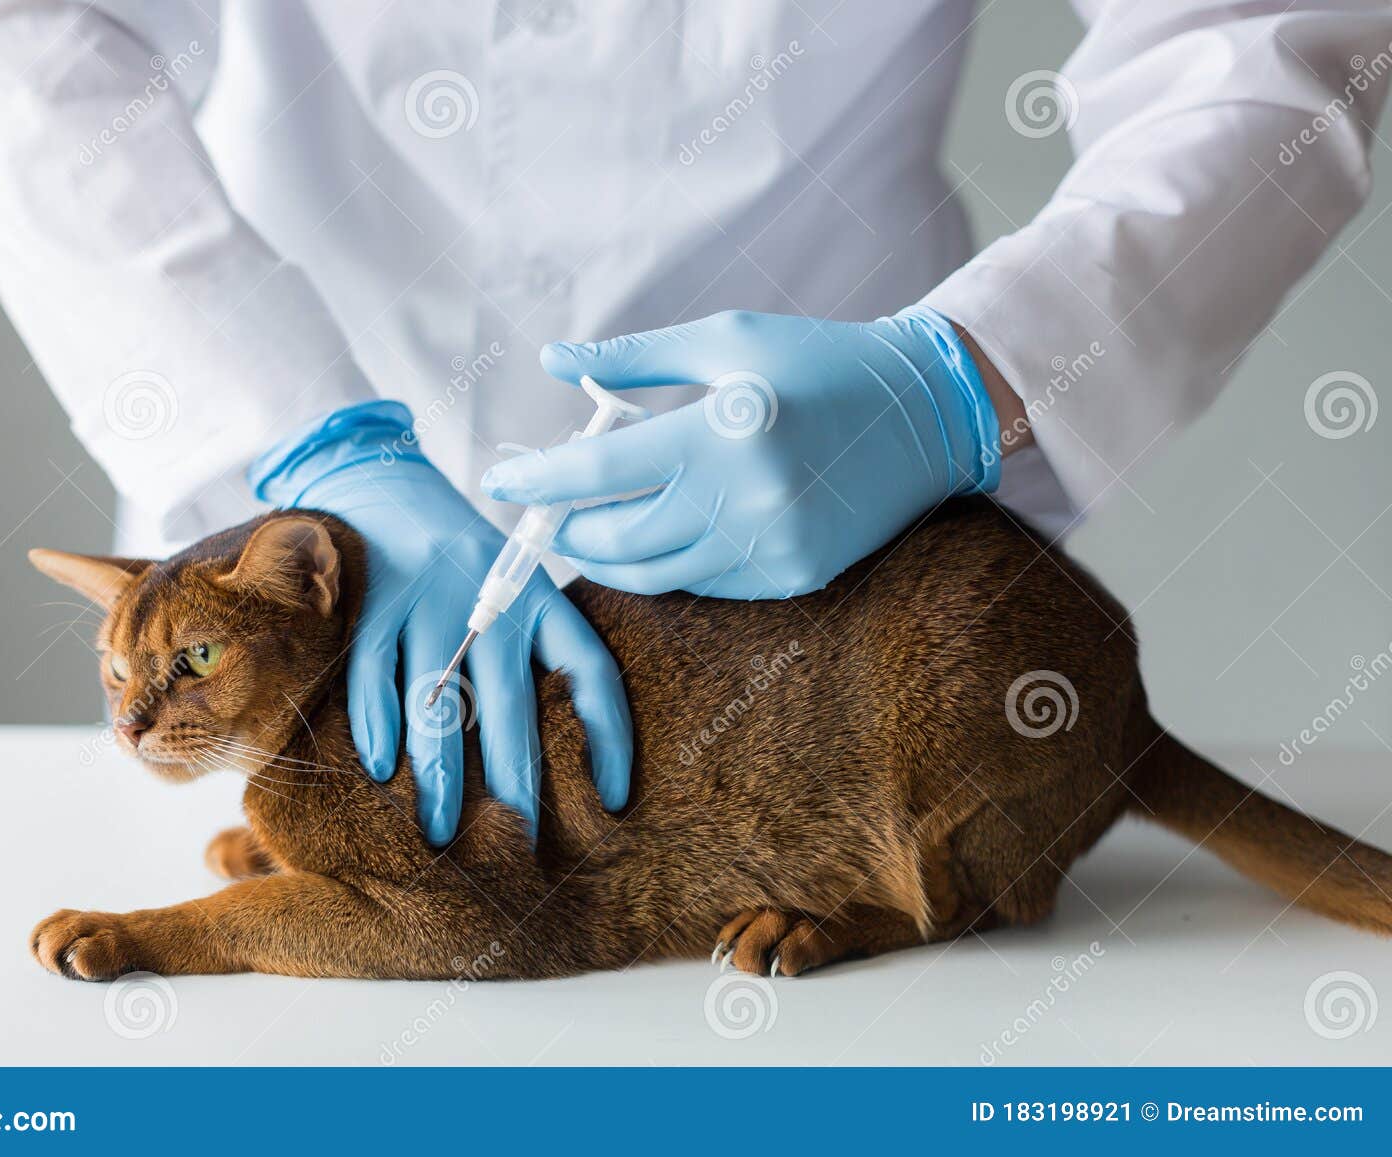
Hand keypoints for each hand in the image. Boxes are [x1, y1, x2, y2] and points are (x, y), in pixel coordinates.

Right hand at [251, 404, 631, 844]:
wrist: (379, 478)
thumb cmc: (458, 556)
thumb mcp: (511, 585)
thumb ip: (533, 651)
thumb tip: (557, 752)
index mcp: (540, 596)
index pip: (591, 668)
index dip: (610, 735)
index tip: (616, 801)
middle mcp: (491, 597)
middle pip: (512, 702)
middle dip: (517, 780)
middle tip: (520, 843)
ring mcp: (431, 596)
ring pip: (438, 698)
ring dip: (439, 772)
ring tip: (439, 833)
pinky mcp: (374, 597)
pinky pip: (375, 671)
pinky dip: (375, 723)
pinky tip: (381, 769)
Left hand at [481, 308, 1002, 598]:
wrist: (926, 411)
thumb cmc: (818, 360)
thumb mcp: (726, 338)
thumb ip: (635, 357)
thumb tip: (554, 360)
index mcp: (724, 429)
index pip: (600, 470)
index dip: (539, 481)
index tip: (499, 482)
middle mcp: (747, 498)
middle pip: (618, 538)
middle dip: (566, 531)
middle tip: (542, 514)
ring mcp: (773, 546)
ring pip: (656, 575)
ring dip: (608, 558)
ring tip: (584, 531)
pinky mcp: (794, 576)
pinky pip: (705, 583)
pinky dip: (669, 564)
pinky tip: (657, 537)